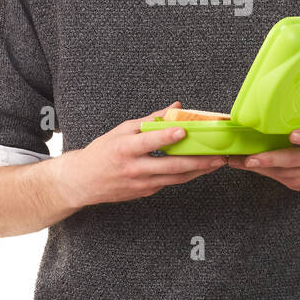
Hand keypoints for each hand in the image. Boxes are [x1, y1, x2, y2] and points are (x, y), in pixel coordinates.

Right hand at [56, 101, 227, 207]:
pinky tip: (198, 169)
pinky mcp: (145, 192)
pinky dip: (184, 175)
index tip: (183, 130)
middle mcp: (133, 168)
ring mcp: (140, 183)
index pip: (148, 142)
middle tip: (217, 156)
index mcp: (124, 148)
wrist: (82, 181)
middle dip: (197, 161)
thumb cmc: (102, 152)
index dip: (166, 137)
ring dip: (198, 171)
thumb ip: (150, 120)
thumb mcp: (121, 130)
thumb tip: (176, 107)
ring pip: (175, 178)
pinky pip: (168, 183)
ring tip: (215, 163)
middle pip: (170, 166)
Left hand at [226, 124, 299, 191]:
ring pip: (282, 172)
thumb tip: (268, 113)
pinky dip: (262, 170)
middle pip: (295, 159)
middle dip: (270, 159)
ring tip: (241, 161)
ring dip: (259, 166)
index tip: (293, 135)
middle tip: (251, 158)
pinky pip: (278, 177)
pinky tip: (248, 165)